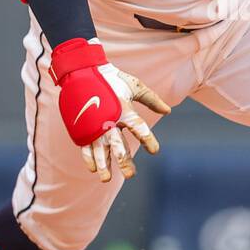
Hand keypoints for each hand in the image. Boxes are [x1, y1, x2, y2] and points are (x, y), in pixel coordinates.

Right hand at [48, 38, 169, 182]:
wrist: (82, 70)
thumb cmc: (111, 78)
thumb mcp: (134, 85)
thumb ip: (151, 99)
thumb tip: (168, 111)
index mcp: (124, 110)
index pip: (139, 128)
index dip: (147, 140)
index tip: (154, 151)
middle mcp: (109, 121)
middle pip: (118, 146)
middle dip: (124, 162)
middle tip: (130, 175)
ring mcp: (94, 126)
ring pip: (100, 151)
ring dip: (104, 166)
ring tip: (107, 179)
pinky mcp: (82, 127)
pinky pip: (85, 146)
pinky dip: (88, 158)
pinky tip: (93, 169)